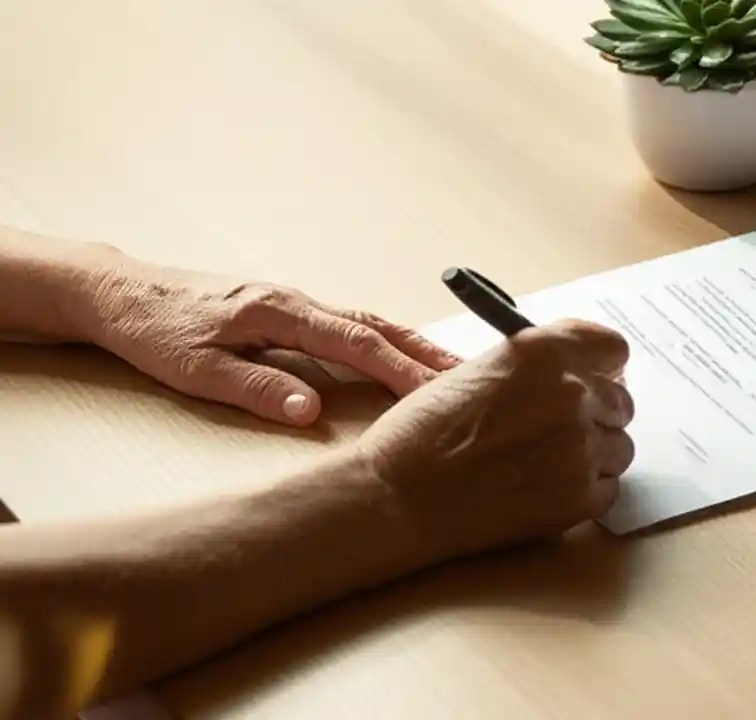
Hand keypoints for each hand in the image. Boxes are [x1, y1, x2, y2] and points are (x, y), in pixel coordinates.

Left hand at [79, 254, 459, 425]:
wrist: (118, 291)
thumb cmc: (153, 330)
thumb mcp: (195, 368)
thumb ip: (257, 388)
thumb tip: (310, 410)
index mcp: (280, 311)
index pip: (357, 343)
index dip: (402, 369)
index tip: (438, 392)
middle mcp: (295, 299)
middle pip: (376, 325)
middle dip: (425, 351)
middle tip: (471, 375)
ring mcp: (292, 300)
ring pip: (366, 321)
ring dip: (410, 342)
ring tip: (449, 365)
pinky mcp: (284, 308)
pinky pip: (348, 322)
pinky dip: (383, 337)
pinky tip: (395, 350)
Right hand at [355, 319, 634, 560]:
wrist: (399, 494)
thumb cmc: (423, 432)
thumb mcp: (478, 371)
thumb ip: (535, 368)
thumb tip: (579, 376)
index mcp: (544, 352)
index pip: (612, 347)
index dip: (602, 365)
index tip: (595, 376)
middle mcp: (572, 394)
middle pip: (621, 400)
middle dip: (596, 412)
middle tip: (557, 430)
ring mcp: (580, 448)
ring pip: (619, 446)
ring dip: (593, 453)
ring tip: (543, 463)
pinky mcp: (580, 497)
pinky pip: (607, 488)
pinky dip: (583, 490)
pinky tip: (541, 488)